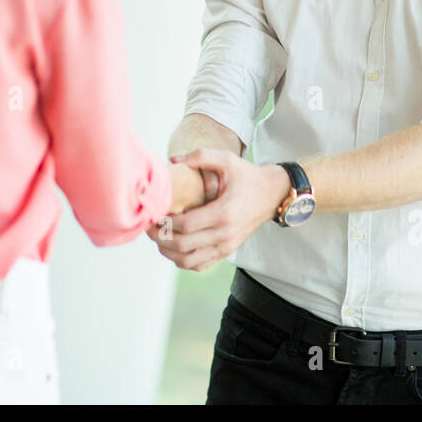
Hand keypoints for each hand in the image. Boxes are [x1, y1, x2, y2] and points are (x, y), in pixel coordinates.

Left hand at [150, 148, 288, 271]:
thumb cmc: (248, 176)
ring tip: (158, 237)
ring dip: (168, 252)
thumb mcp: (227, 160)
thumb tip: (173, 159)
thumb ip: (201, 156)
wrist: (273, 195)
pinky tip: (172, 247)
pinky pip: (199, 265)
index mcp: (223, 213)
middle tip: (148, 225)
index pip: (186, 225)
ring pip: (188, 261)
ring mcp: (226, 246)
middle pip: (182, 245)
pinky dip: (181, 261)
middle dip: (160, 237)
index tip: (153, 213)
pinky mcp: (226, 252)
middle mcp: (224, 234)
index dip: (165, 222)